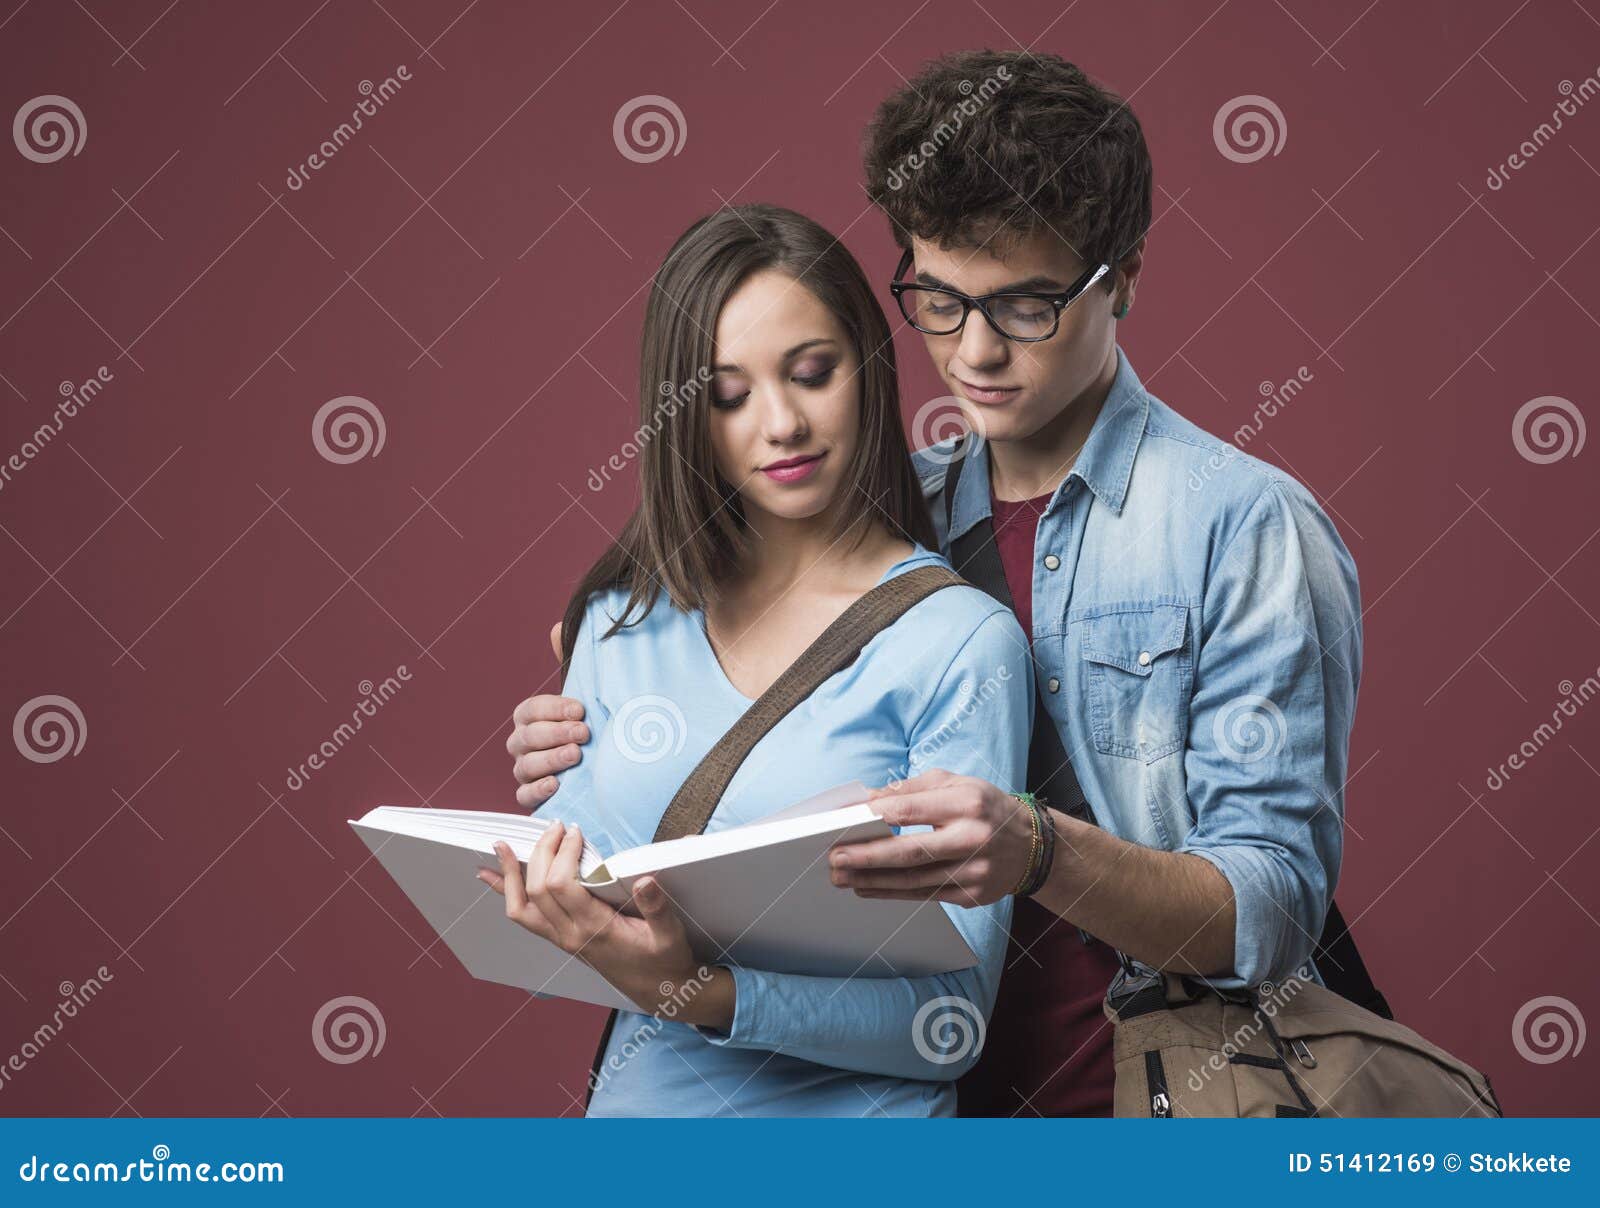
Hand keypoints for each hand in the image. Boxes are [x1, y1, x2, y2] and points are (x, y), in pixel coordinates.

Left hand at [477, 820, 706, 1016]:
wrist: (659, 990)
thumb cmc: (664, 960)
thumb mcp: (670, 935)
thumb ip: (657, 908)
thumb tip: (645, 880)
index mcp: (595, 929)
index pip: (562, 885)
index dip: (564, 853)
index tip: (576, 832)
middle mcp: (571, 936)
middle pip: (537, 889)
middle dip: (542, 852)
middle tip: (556, 827)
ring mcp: (562, 939)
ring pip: (520, 907)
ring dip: (509, 875)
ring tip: (501, 847)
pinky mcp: (561, 939)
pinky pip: (524, 917)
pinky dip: (507, 894)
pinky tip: (494, 877)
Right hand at [506, 695, 588, 808]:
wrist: (590, 769)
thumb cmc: (585, 734)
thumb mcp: (585, 716)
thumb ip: (588, 706)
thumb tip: (606, 692)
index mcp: (528, 718)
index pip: (533, 709)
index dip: (555, 709)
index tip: (580, 710)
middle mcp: (520, 743)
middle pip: (530, 736)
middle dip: (558, 732)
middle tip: (583, 732)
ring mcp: (523, 769)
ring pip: (527, 765)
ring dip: (552, 759)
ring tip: (575, 754)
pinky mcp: (528, 794)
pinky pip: (525, 794)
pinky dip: (538, 790)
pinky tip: (555, 784)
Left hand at [827, 770, 1036, 906]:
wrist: (1032, 846)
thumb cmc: (985, 808)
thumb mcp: (956, 783)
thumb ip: (911, 788)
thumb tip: (868, 800)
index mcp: (967, 803)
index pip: (910, 810)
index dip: (873, 817)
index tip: (843, 822)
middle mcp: (972, 839)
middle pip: (910, 852)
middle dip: (867, 857)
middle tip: (835, 858)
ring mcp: (974, 872)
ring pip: (914, 881)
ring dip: (872, 880)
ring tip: (842, 877)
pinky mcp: (972, 896)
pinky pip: (924, 896)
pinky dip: (892, 893)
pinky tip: (868, 888)